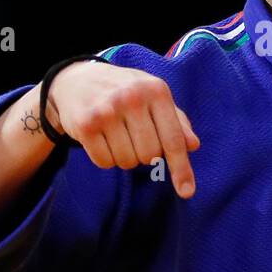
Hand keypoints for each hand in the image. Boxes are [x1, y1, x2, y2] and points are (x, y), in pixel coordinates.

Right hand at [47, 61, 200, 197]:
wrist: (78, 79)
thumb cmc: (126, 92)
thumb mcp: (155, 98)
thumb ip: (177, 122)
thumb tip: (193, 145)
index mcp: (156, 91)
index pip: (173, 139)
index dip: (181, 168)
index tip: (187, 193)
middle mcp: (132, 98)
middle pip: (150, 155)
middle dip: (145, 155)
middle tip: (134, 136)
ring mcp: (107, 110)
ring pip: (127, 161)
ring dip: (124, 157)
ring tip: (117, 135)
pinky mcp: (85, 124)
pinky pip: (104, 162)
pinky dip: (105, 158)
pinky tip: (101, 138)